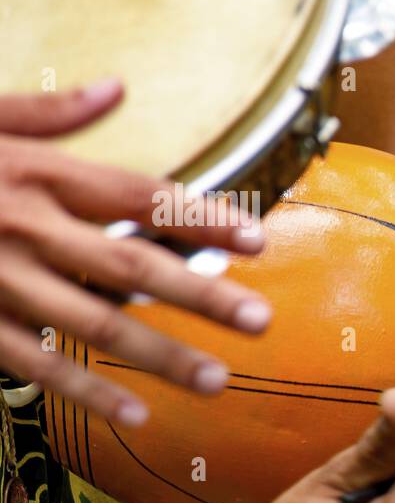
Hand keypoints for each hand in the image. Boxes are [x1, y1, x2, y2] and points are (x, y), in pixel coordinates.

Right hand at [0, 82, 271, 424]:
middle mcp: (23, 225)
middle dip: (201, 295)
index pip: (136, 196)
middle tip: (263, 319)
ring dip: (158, 355)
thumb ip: (45, 113)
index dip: (201, 216)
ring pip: (91, 323)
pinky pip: (32, 363)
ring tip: (217, 378)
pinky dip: (83, 390)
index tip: (257, 239)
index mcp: (34, 173)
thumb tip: (115, 87)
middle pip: (129, 265)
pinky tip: (135, 414)